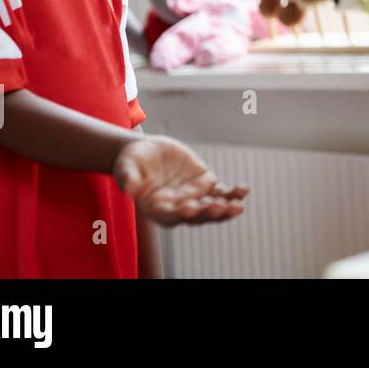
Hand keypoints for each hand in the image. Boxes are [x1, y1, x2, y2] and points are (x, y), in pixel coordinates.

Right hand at [114, 135, 248, 225]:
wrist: (145, 152)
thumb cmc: (131, 163)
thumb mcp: (125, 168)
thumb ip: (127, 179)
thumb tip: (130, 189)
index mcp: (158, 209)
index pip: (171, 216)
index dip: (181, 214)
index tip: (191, 209)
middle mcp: (178, 207)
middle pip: (197, 216)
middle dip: (209, 213)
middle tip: (221, 208)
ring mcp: (193, 196)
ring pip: (212, 207)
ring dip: (226, 207)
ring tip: (238, 206)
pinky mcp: (204, 183)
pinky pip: (221, 192)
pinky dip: (232, 193)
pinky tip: (243, 190)